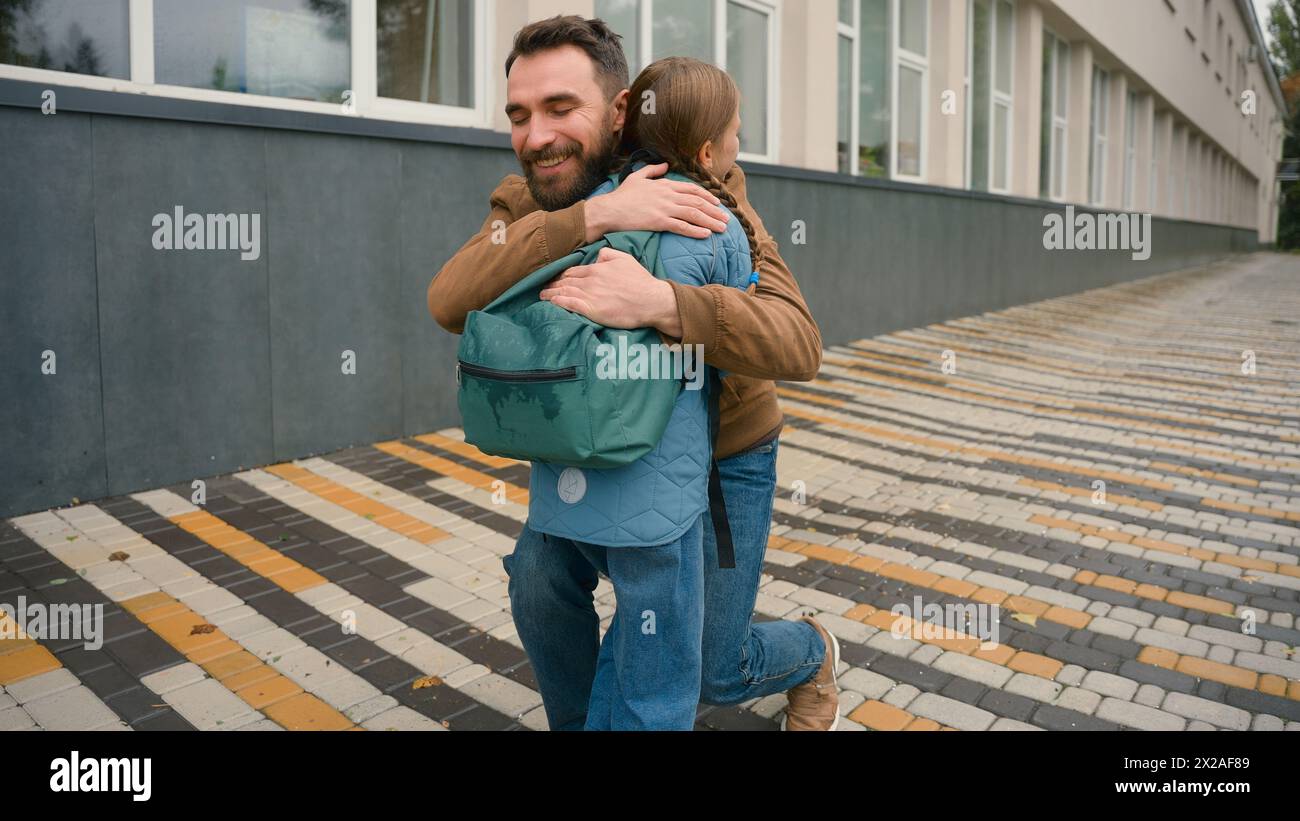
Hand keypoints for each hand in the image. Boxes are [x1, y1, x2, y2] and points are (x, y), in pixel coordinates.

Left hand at [539, 247, 681, 334]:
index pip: (573, 271)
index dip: (562, 274)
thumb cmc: (641, 281)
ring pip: (565, 291)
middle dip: (553, 283)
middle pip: (566, 281)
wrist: (651, 300)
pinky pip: (570, 304)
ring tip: (542, 295)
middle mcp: (590, 280)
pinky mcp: (592, 310)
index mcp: (597, 268)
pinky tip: (551, 302)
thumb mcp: (626, 259)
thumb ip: (609, 254)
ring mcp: (590, 295)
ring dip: (551, 293)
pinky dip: (558, 301)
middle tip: (543, 287)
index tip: (555, 278)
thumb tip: (597, 255)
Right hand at [584, 162, 729, 241]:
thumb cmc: (621, 196)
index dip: (707, 196)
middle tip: (726, 219)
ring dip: (710, 221)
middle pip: (697, 202)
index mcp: (664, 184)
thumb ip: (652, 170)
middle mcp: (668, 195)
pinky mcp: (659, 221)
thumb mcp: (637, 177)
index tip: (718, 203)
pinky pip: (682, 226)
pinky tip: (706, 234)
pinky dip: (696, 230)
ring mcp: (664, 208)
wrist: (609, 210)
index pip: (692, 189)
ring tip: (722, 229)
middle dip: (715, 211)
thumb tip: (664, 165)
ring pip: (694, 214)